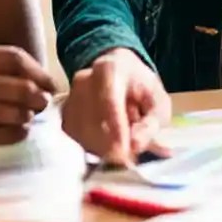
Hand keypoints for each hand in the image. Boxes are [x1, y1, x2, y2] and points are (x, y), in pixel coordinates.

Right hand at [0, 46, 55, 158]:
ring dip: (29, 116)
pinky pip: (8, 135)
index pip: (17, 58)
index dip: (39, 71)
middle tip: (42, 102)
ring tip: (25, 116)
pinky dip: (19, 132)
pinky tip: (15, 130)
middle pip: (24, 89)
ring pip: (19, 114)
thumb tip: (38, 78)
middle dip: (40, 97)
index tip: (48, 82)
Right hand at [61, 48, 171, 165]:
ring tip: (122, 135)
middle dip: (114, 144)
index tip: (126, 152)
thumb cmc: (140, 88)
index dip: (116, 128)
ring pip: (84, 135)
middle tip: (133, 153)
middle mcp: (82, 81)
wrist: (118, 73)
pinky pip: (78, 141)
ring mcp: (69, 98)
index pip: (109, 100)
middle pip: (93, 122)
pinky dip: (95, 148)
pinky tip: (108, 140)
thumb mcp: (158, 102)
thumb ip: (152, 124)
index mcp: (109, 69)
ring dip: (105, 147)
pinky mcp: (64, 116)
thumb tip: (135, 146)